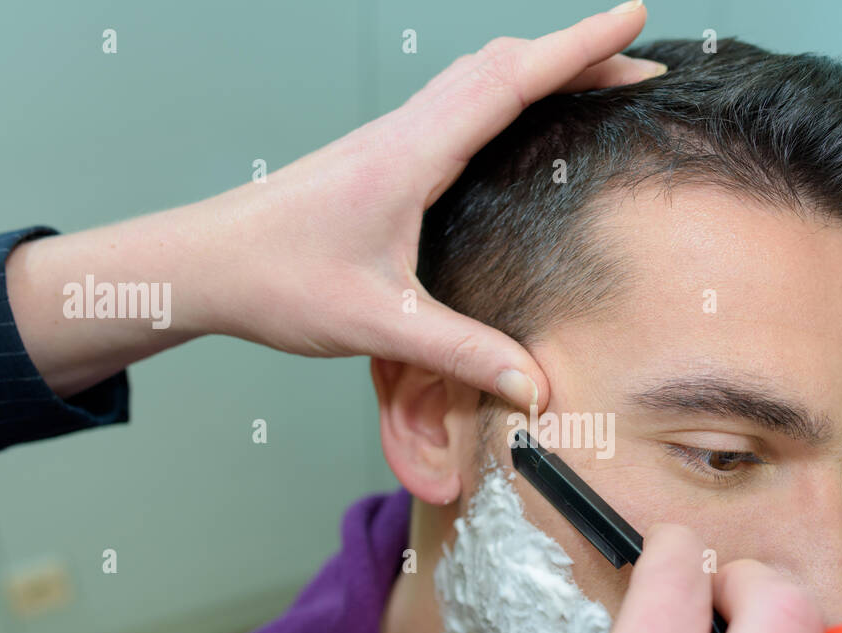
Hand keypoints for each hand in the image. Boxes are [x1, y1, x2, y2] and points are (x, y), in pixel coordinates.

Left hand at [10, 1, 664, 403]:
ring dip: (538, 67)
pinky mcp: (380, 158)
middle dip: (575, 52)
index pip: (509, 82)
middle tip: (638, 60)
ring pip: (475, 77)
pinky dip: (503, 92)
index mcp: (410, 156)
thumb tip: (537, 388)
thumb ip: (462, 353)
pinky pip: (455, 103)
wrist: (204, 263)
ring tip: (593, 78)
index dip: (578, 48)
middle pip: (500, 65)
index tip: (635, 17)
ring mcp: (390, 140)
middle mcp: (403, 133)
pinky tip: (517, 121)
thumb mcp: (378, 325)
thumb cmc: (277, 282)